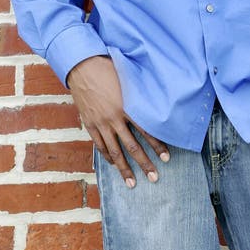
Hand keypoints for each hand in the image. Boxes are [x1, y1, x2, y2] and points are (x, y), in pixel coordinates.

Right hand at [67, 55, 169, 187]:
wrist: (82, 66)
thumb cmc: (108, 68)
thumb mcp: (129, 79)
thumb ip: (140, 95)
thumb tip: (156, 104)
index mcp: (127, 107)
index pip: (147, 131)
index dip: (158, 145)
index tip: (167, 158)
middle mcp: (114, 118)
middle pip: (132, 146)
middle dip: (145, 163)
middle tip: (155, 177)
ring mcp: (101, 123)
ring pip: (115, 151)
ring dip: (124, 168)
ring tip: (132, 183)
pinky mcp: (90, 123)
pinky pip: (100, 145)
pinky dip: (107, 156)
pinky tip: (114, 164)